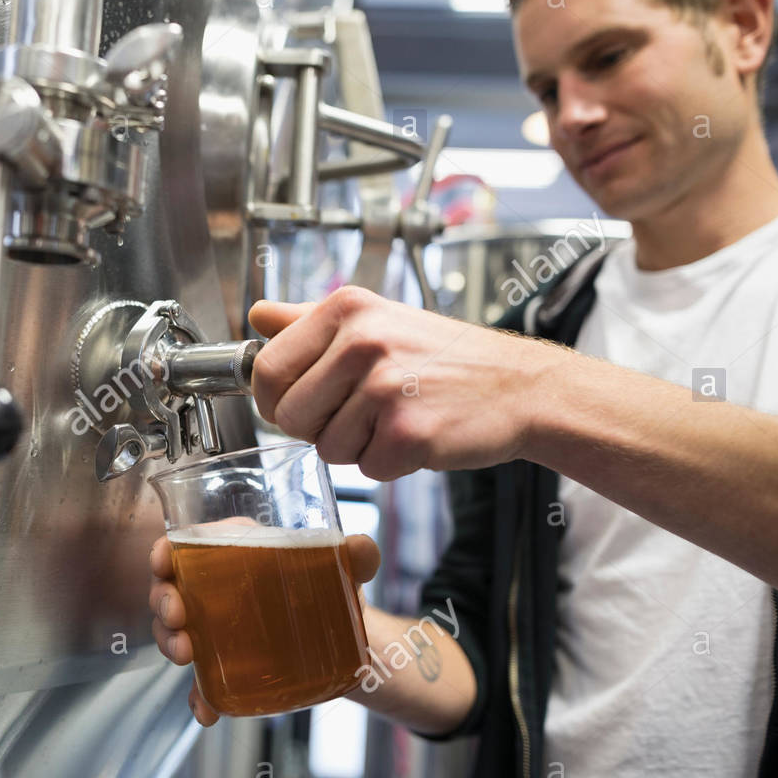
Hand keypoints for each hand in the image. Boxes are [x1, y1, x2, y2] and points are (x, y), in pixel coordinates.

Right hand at [148, 532, 381, 725]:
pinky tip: (206, 710)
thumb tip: (364, 549)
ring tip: (186, 655)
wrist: (350, 641)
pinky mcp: (227, 665)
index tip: (162, 562)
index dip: (165, 550)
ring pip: (174, 631)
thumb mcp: (347, 571)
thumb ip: (357, 556)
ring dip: (168, 643)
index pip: (187, 542)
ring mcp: (217, 629)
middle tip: (178, 617)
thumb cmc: (336, 592)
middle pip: (170, 587)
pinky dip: (199, 697)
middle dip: (162, 601)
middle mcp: (217, 588)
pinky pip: (201, 682)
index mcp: (237, 552)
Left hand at [248, 286, 556, 478]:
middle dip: (316, 428)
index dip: (276, 399)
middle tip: (359, 414)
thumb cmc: (445, 358)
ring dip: (357, 447)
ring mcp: (386, 388)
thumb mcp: (376, 320)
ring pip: (325, 448)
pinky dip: (388, 464)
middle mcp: (362, 342)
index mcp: (347, 309)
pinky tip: (417, 435)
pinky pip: (366, 468)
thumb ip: (309, 320)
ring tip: (395, 418)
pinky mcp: (408, 434)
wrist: (520, 387)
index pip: (267, 369)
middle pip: (289, 415)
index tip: (302, 402)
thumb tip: (257, 315)